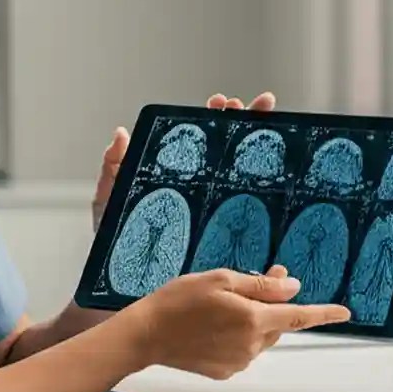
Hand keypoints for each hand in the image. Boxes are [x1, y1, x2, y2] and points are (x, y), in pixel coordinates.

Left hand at [91, 91, 276, 231]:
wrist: (124, 289)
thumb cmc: (113, 245)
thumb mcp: (108, 202)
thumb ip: (113, 168)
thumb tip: (121, 134)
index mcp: (175, 177)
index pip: (200, 140)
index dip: (213, 117)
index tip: (221, 102)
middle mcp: (200, 191)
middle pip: (229, 149)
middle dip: (246, 121)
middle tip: (256, 105)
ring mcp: (215, 213)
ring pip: (245, 176)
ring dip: (261, 145)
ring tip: (268, 122)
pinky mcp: (225, 239)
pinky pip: (252, 218)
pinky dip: (271, 199)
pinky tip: (284, 180)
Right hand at [124, 267, 349, 379]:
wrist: (147, 334)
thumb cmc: (179, 300)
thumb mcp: (220, 280)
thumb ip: (261, 286)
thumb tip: (292, 287)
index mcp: (253, 320)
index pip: (298, 316)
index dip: (324, 314)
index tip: (345, 312)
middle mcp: (251, 345)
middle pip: (276, 323)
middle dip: (271, 304)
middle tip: (255, 281)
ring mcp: (238, 362)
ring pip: (259, 337)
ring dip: (251, 320)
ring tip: (219, 306)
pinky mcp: (224, 371)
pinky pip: (242, 350)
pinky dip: (236, 336)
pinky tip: (211, 326)